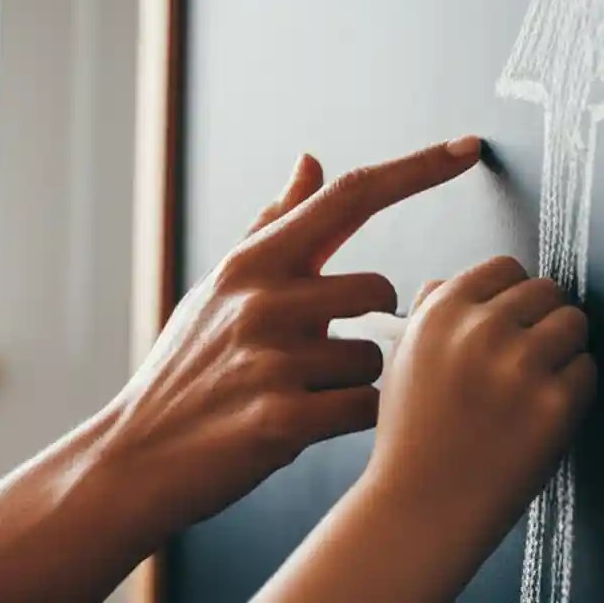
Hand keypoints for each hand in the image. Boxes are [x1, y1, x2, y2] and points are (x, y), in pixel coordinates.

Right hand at [102, 137, 482, 536]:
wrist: (137, 456)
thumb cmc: (185, 371)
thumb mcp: (219, 288)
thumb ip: (271, 225)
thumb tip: (310, 160)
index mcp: (252, 262)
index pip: (348, 196)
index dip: (416, 169)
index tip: (466, 147)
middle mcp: (263, 298)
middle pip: (379, 288)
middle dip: (368, 323)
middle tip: (317, 356)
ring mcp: (273, 357)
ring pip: (375, 356)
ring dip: (351, 380)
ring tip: (297, 395)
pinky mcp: (283, 419)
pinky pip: (365, 407)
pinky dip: (350, 419)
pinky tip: (305, 424)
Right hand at [368, 258, 594, 551]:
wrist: (422, 506)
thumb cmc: (412, 435)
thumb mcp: (404, 359)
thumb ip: (430, 312)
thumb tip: (454, 282)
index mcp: (442, 312)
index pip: (506, 268)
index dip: (513, 295)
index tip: (513, 319)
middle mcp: (482, 330)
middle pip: (548, 291)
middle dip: (542, 320)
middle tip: (530, 356)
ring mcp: (522, 366)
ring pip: (575, 324)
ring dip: (564, 349)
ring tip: (540, 381)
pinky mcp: (556, 405)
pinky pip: (587, 371)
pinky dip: (573, 388)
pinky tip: (543, 412)